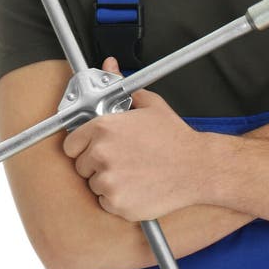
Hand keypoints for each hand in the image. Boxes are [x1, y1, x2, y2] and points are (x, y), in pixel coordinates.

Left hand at [62, 58, 213, 221]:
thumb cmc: (174, 137)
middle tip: (122, 159)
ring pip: (94, 185)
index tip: (94, 148)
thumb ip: (121, 85)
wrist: (197, 167)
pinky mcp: (117, 203)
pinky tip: (137, 186)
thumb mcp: (149, 104)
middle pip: (81, 166)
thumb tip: (110, 66)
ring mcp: (108, 180)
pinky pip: (105, 203)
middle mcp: (101, 153)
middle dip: (96, 163)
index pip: (71, 144)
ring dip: (108, 181)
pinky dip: (118, 199)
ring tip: (133, 171)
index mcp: (104, 128)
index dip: (83, 146)